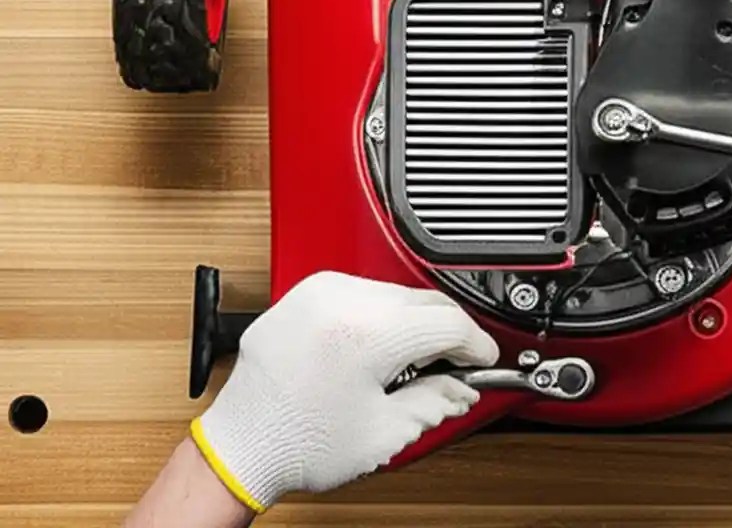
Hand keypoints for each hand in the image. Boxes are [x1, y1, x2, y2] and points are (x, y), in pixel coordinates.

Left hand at [191, 272, 498, 512]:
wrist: (241, 446)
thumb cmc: (297, 444)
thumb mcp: (385, 432)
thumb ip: (437, 401)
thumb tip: (462, 386)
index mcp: (368, 332)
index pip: (448, 323)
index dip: (477, 345)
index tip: (482, 359)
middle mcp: (342, 300)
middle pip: (425, 300)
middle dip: (446, 333)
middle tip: (452, 367)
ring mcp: (319, 292)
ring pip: (395, 292)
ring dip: (412, 322)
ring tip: (405, 365)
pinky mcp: (304, 294)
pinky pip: (361, 292)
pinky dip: (379, 316)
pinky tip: (376, 349)